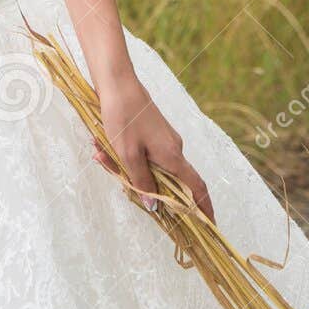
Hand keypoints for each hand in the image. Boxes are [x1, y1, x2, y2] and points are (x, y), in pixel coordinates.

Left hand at [93, 75, 214, 224]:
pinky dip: (120, 153)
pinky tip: (100, 144)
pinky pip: (138, 152)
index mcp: (172, 156)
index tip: (210, 226)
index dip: (204, 208)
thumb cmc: (123, 117)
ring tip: (99, 151)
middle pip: (163, 180)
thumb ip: (141, 181)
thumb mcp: (128, 154)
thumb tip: (154, 207)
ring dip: (121, 165)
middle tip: (110, 168)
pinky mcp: (150, 132)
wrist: (116, 81)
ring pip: (145, 166)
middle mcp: (173, 149)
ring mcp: (162, 140)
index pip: (195, 188)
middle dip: (136, 183)